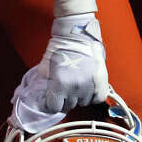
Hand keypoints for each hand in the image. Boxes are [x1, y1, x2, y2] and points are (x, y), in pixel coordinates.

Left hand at [12, 13, 107, 128]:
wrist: (78, 36)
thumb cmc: (61, 48)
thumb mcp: (46, 65)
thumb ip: (44, 80)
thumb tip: (40, 93)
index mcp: (60, 83)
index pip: (54, 106)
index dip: (51, 103)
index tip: (51, 100)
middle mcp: (76, 87)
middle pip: (68, 105)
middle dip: (64, 99)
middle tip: (63, 91)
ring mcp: (90, 86)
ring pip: (83, 103)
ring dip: (78, 97)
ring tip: (76, 87)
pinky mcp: (102, 83)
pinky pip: (97, 99)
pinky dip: (93, 96)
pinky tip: (87, 89)